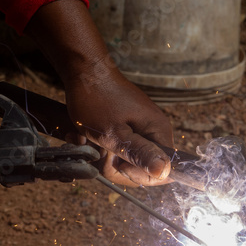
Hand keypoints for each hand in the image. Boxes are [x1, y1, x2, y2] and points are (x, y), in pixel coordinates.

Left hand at [26, 0, 173, 186]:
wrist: (82, 70)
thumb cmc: (97, 98)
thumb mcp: (114, 132)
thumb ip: (139, 153)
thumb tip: (163, 171)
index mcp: (158, 132)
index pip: (162, 171)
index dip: (139, 175)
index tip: (117, 164)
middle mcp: (153, 131)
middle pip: (142, 167)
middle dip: (116, 165)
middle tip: (99, 149)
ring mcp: (139, 128)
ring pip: (125, 159)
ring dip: (103, 155)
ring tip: (88, 139)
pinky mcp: (126, 125)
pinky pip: (117, 147)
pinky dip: (99, 145)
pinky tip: (84, 136)